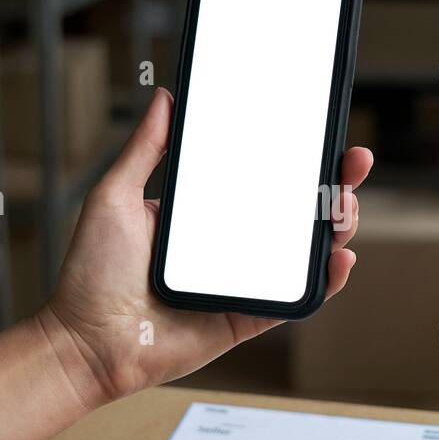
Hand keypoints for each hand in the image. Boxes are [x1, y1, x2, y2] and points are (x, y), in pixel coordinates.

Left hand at [41, 88, 372, 406]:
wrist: (87, 341)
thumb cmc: (91, 274)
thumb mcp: (115, 196)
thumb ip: (144, 149)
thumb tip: (165, 98)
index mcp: (202, 215)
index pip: (260, 178)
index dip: (296, 156)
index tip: (322, 132)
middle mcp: (227, 246)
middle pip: (294, 211)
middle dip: (333, 186)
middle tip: (351, 163)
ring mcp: (241, 282)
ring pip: (305, 252)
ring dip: (335, 227)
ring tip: (343, 207)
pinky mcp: (247, 317)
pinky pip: (296, 299)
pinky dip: (325, 280)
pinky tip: (339, 257)